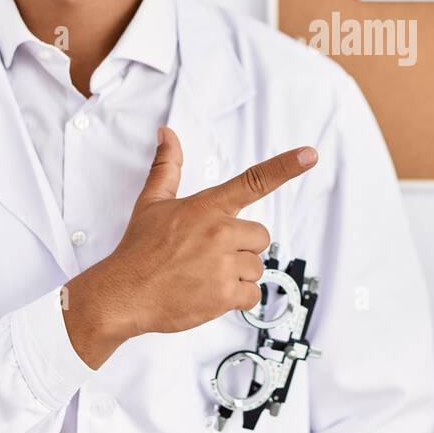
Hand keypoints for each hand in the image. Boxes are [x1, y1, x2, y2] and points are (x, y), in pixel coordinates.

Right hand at [63, 126, 317, 366]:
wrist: (123, 294)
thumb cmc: (139, 250)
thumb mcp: (152, 202)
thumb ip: (167, 166)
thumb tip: (166, 133)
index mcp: (207, 207)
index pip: (253, 180)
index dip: (286, 166)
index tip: (310, 154)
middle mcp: (219, 232)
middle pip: (260, 237)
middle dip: (243, 248)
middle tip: (211, 256)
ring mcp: (224, 264)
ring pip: (256, 267)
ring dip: (238, 275)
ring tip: (204, 276)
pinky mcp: (224, 295)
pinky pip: (252, 295)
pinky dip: (236, 299)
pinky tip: (210, 294)